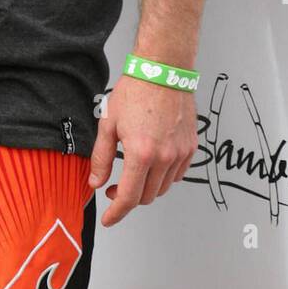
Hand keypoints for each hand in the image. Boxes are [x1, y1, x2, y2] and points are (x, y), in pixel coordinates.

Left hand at [88, 75, 197, 227]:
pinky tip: (152, 163)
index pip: (129, 197)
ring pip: (163, 187)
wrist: (163, 69)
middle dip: (129, 198)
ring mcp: (181, 153)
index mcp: (141, 153)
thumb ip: (101, 158)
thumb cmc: (136, 90)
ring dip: (147, 187)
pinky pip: (177, 174)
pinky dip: (164, 176)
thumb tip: (96, 182)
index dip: (116, 212)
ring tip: (134, 171)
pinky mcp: (191, 147)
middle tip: (115, 187)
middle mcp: (164, 157)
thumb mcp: (109, 123)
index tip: (110, 219)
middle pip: (147, 196)